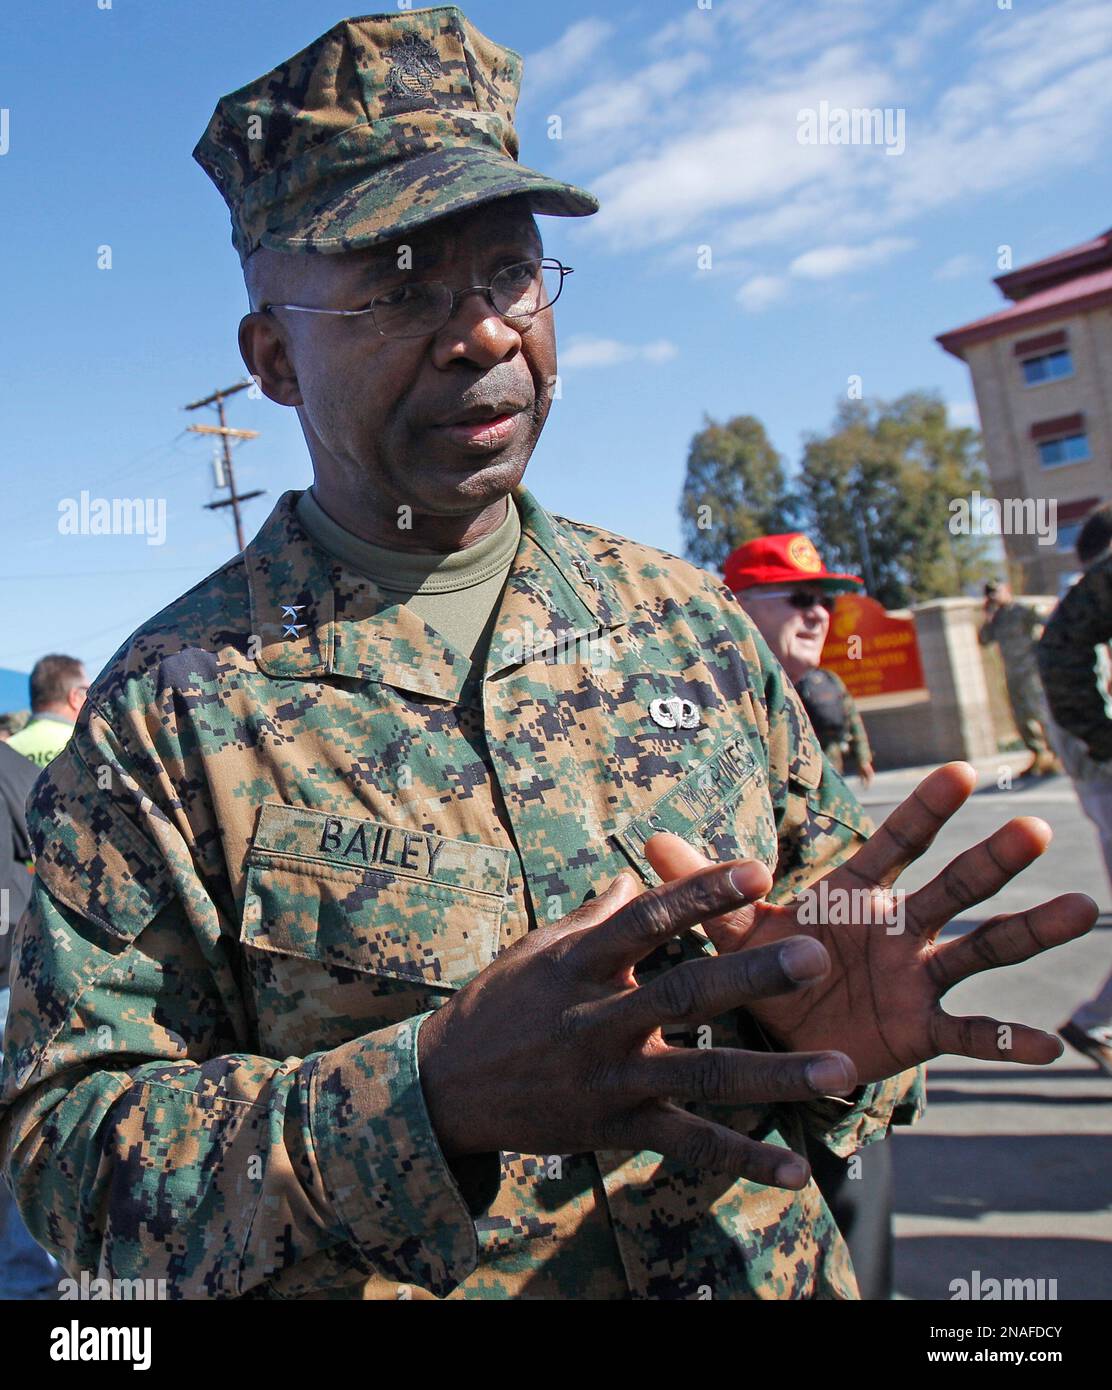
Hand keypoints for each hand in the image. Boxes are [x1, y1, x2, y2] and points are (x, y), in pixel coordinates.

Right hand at [418, 863, 860, 1188]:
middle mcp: (601, 1019)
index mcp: (582, 963)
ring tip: (841, 1070)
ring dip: (776, 1076)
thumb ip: (596, 917)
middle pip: (687, 993)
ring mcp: (613, 1079)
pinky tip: (794, 1173)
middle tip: (816, 959)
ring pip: (704, 1074)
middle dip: (754, 976)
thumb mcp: (539, 949)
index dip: (702, 895)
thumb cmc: (500, 1004)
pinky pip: (688, 1145)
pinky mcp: (618, 1128)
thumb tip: (637, 879)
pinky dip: (743, 1160)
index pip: (649, 920)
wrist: (447, 1087)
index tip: (759, 872)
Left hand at [643, 762, 1095, 1083]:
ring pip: (979, 949)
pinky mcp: (920, 1030)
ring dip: (1028, 931)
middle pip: (950, 886)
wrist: (778, 1042)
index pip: (894, 844)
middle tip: (1033, 828)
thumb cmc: (764, 969)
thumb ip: (702, 889)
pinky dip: (1006, 1040)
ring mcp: (915, 978)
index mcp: (854, 896)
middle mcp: (897, 928)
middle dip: (990, 860)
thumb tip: (648, 840)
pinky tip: (1049, 1048)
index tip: (960, 772)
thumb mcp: (733, 930)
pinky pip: (970, 1033)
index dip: (925, 811)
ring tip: (1080, 908)